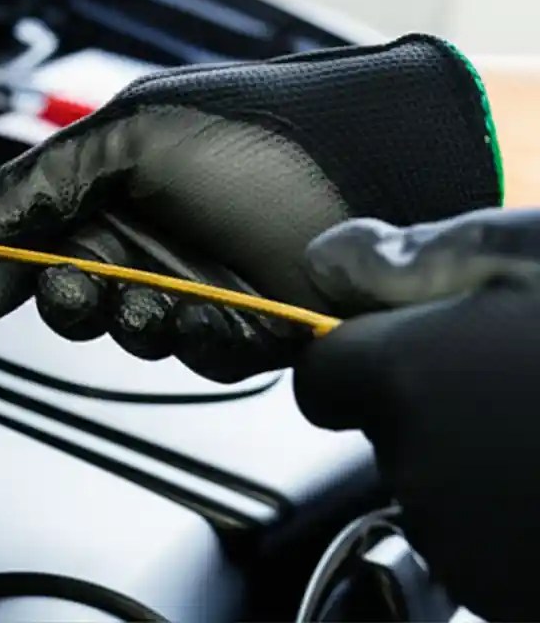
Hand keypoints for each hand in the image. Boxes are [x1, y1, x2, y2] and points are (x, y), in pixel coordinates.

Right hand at [0, 33, 501, 381]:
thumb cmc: (253, 133)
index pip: (28, 236)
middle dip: (60, 298)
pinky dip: (186, 334)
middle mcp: (145, 237)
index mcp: (110, 185)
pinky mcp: (237, 332)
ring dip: (125, 316)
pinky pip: (185, 353)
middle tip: (72, 284)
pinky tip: (207, 308)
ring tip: (152, 291)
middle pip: (64, 294)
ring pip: (120, 331)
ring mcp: (190, 285)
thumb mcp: (125, 141)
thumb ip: (29, 188)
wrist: (368, 171)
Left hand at [296, 208, 539, 620]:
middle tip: (528, 386)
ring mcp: (463, 545)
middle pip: (388, 433)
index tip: (425, 350)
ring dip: (484, 468)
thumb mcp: (536, 254)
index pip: (324, 375)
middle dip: (438, 410)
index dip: (367, 359)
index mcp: (407, 378)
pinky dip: (519, 525)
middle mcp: (416, 468)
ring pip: (438, 493)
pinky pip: (486, 549)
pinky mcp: (505, 595)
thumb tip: (327, 265)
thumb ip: (422, 256)